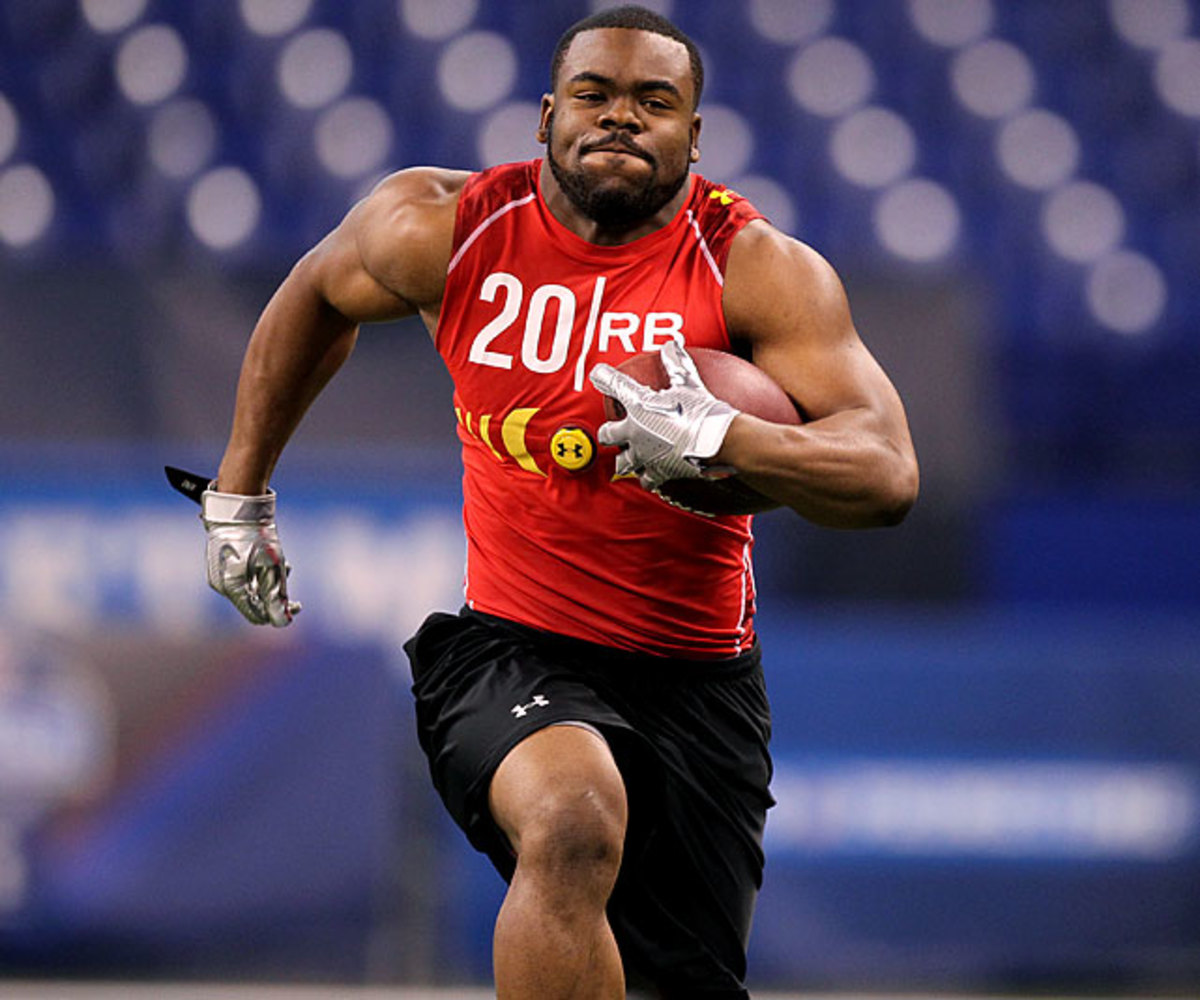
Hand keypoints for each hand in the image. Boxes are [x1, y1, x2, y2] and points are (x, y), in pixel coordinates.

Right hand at [201, 486, 300, 626]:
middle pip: (255, 601)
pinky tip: (272, 557)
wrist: (238, 506)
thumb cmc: (257, 537)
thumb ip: (276, 597)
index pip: (257, 616)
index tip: (297, 604)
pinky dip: (260, 571)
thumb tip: (283, 623)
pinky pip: (245, 576)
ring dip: (270, 580)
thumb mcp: (272, 568)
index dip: (279, 614)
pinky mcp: (223, 562)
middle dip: (275, 592)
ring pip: (252, 587)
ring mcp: (220, 573)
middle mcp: (222, 584)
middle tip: (288, 573)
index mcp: (232, 589)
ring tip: (283, 563)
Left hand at [589, 340, 739, 491]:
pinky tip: (654, 477)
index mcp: (638, 405)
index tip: (598, 375)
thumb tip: (673, 344)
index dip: (603, 378)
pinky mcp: (657, 475)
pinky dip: (649, 479)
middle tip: (612, 431)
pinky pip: (647, 481)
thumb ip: (677, 364)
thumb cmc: (701, 411)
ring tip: (631, 459)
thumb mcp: (689, 383)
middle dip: (608, 433)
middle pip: (607, 434)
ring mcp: (643, 456)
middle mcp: (633, 432)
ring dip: (625, 460)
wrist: (714, 444)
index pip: (614, 385)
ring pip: (622, 463)